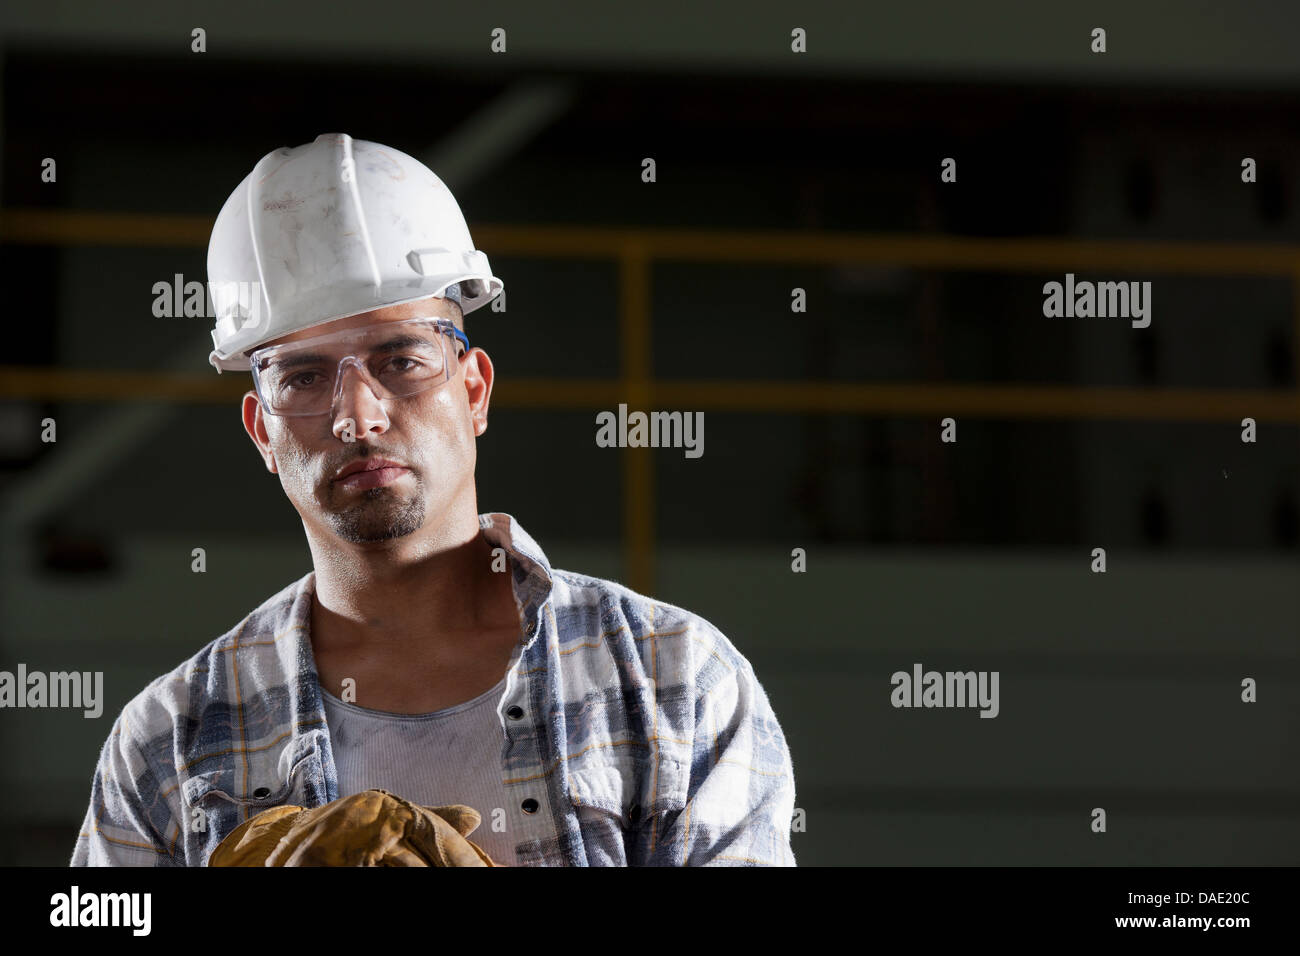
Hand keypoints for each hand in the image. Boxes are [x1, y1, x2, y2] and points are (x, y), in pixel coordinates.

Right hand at [207, 788, 503, 866]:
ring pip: (401, 872)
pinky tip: (396, 887)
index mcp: (389, 810)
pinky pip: (371, 880)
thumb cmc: (341, 832)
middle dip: (450, 871)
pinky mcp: (330, 868)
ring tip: (449, 892)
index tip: (491, 871)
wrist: (277, 845)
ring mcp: (349, 853)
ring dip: (425, 877)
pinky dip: (384, 882)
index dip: (465, 857)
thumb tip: (474, 815)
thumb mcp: (383, 818)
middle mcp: (371, 826)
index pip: (437, 834)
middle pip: (421, 862)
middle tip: (481, 879)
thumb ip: (428, 820)